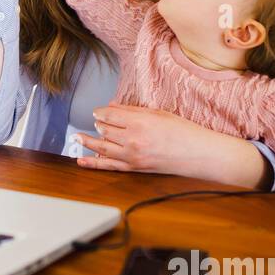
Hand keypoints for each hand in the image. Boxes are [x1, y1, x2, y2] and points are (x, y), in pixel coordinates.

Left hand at [75, 103, 209, 172]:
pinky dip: (93, 163)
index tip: (98, 111)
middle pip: (104, 131)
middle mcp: (132, 139)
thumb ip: (132, 110)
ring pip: (102, 148)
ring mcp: (132, 156)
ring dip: (87, 142)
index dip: (100, 112)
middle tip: (95, 122)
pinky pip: (108, 166)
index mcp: (139, 122)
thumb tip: (111, 107)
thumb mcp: (158, 113)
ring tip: (77, 138)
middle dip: (98, 126)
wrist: (198, 154)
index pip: (109, 115)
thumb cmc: (183, 131)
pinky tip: (81, 160)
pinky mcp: (134, 168)